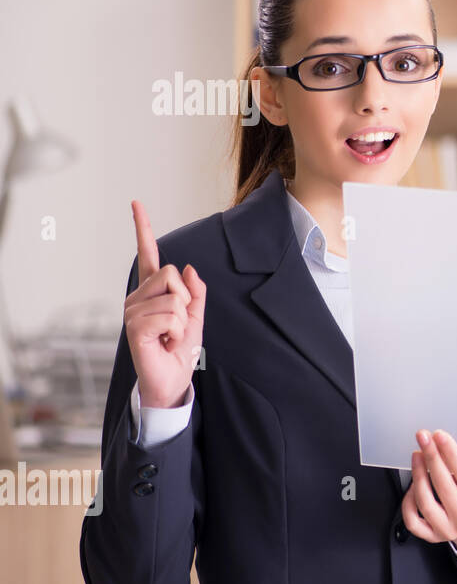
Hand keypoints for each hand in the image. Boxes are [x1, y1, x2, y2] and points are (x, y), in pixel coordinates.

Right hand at [124, 201, 205, 408]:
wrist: (172, 379)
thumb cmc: (180, 349)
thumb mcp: (196, 316)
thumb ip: (196, 292)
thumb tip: (190, 268)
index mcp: (152, 292)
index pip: (148, 255)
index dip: (143, 228)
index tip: (136, 203)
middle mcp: (138, 297)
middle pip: (172, 273)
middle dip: (187, 299)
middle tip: (178, 323)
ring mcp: (133, 311)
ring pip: (174, 297)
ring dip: (183, 321)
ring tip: (170, 336)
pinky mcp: (134, 326)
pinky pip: (170, 314)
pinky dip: (177, 331)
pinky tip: (165, 342)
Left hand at [401, 429, 456, 562]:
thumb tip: (446, 445)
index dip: (451, 453)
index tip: (440, 436)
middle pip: (443, 485)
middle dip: (431, 457)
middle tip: (424, 438)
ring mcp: (447, 530)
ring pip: (425, 502)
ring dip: (418, 474)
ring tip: (418, 456)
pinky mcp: (433, 536)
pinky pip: (412, 520)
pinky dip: (408, 500)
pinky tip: (413, 485)